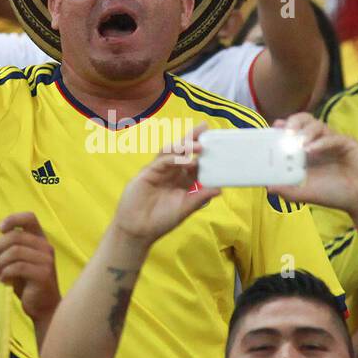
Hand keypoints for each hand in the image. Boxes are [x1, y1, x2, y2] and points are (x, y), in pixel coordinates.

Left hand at [0, 212, 60, 324]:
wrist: (43, 307)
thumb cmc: (28, 284)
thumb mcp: (19, 262)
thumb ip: (11, 249)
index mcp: (40, 240)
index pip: (29, 218)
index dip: (12, 219)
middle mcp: (46, 247)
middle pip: (15, 237)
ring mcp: (46, 260)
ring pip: (15, 251)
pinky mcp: (43, 274)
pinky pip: (18, 267)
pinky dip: (5, 273)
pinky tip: (2, 281)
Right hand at [114, 127, 218, 243]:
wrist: (138, 230)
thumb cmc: (161, 220)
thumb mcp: (184, 209)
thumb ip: (200, 198)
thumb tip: (220, 189)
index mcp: (182, 180)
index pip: (194, 162)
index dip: (204, 153)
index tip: (216, 143)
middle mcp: (171, 172)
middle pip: (183, 151)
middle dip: (192, 139)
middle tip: (204, 127)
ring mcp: (159, 171)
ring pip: (171, 152)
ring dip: (183, 146)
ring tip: (198, 145)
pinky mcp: (147, 173)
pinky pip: (161, 162)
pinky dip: (172, 159)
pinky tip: (183, 159)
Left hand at [270, 114, 357, 225]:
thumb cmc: (333, 194)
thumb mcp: (306, 194)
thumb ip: (288, 191)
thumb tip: (268, 188)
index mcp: (306, 152)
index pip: (292, 132)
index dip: (283, 128)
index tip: (274, 127)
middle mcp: (318, 143)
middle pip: (304, 121)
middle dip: (294, 122)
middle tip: (286, 131)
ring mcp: (332, 141)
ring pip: (317, 125)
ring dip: (306, 132)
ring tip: (299, 145)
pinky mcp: (347, 143)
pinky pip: (332, 137)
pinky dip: (320, 142)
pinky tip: (312, 150)